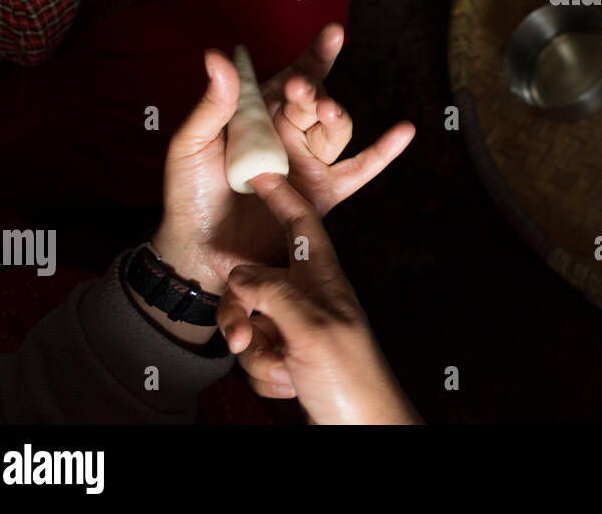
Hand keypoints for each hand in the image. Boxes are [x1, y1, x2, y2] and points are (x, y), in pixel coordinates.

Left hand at [153, 23, 413, 296]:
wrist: (200, 252)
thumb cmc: (189, 195)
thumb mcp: (190, 145)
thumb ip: (212, 105)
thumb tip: (219, 55)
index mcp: (259, 115)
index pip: (291, 77)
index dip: (314, 56)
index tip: (333, 33)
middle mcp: (288, 133)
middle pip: (316, 100)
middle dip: (313, 90)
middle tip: (299, 90)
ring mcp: (307, 162)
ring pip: (337, 129)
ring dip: (337, 115)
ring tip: (327, 112)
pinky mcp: (322, 193)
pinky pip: (359, 170)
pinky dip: (384, 152)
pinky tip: (405, 131)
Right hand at [218, 174, 419, 423]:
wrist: (361, 429)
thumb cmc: (350, 378)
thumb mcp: (310, 328)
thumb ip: (272, 292)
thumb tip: (240, 274)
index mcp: (323, 279)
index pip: (302, 224)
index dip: (282, 196)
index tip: (260, 171)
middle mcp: (309, 298)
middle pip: (254, 284)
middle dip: (243, 316)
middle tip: (248, 341)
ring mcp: (298, 329)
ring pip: (249, 324)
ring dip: (259, 355)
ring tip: (285, 372)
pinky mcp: (289, 357)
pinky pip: (255, 355)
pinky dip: (265, 374)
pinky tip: (290, 385)